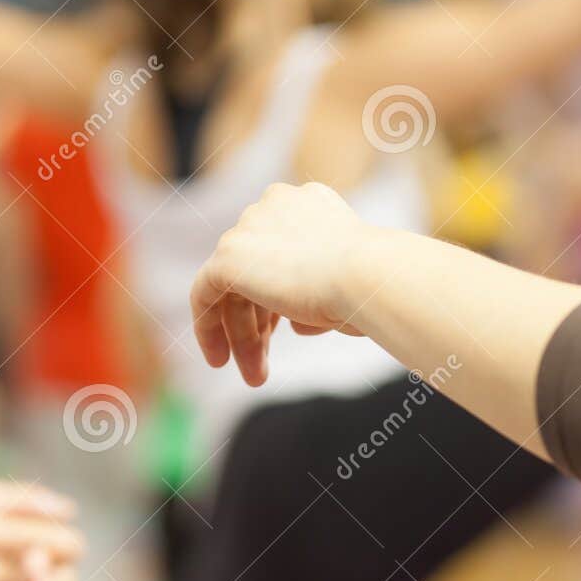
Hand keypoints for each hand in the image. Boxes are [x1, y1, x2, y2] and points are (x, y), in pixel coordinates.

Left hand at [191, 182, 381, 385]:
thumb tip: (298, 324)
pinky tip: (219, 358)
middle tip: (265, 365)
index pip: (282, 250)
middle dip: (258, 322)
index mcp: (309, 203)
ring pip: (235, 287)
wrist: (368, 277)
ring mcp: (249, 226)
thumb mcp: (348, 289)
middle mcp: (276, 204)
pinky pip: (205, 291)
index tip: (287, 330)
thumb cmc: (375, 287)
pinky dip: (208, 326)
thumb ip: (318, 297)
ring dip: (243, 335)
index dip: (280, 294)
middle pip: (256, 269)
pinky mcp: (229, 255)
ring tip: (255, 377)